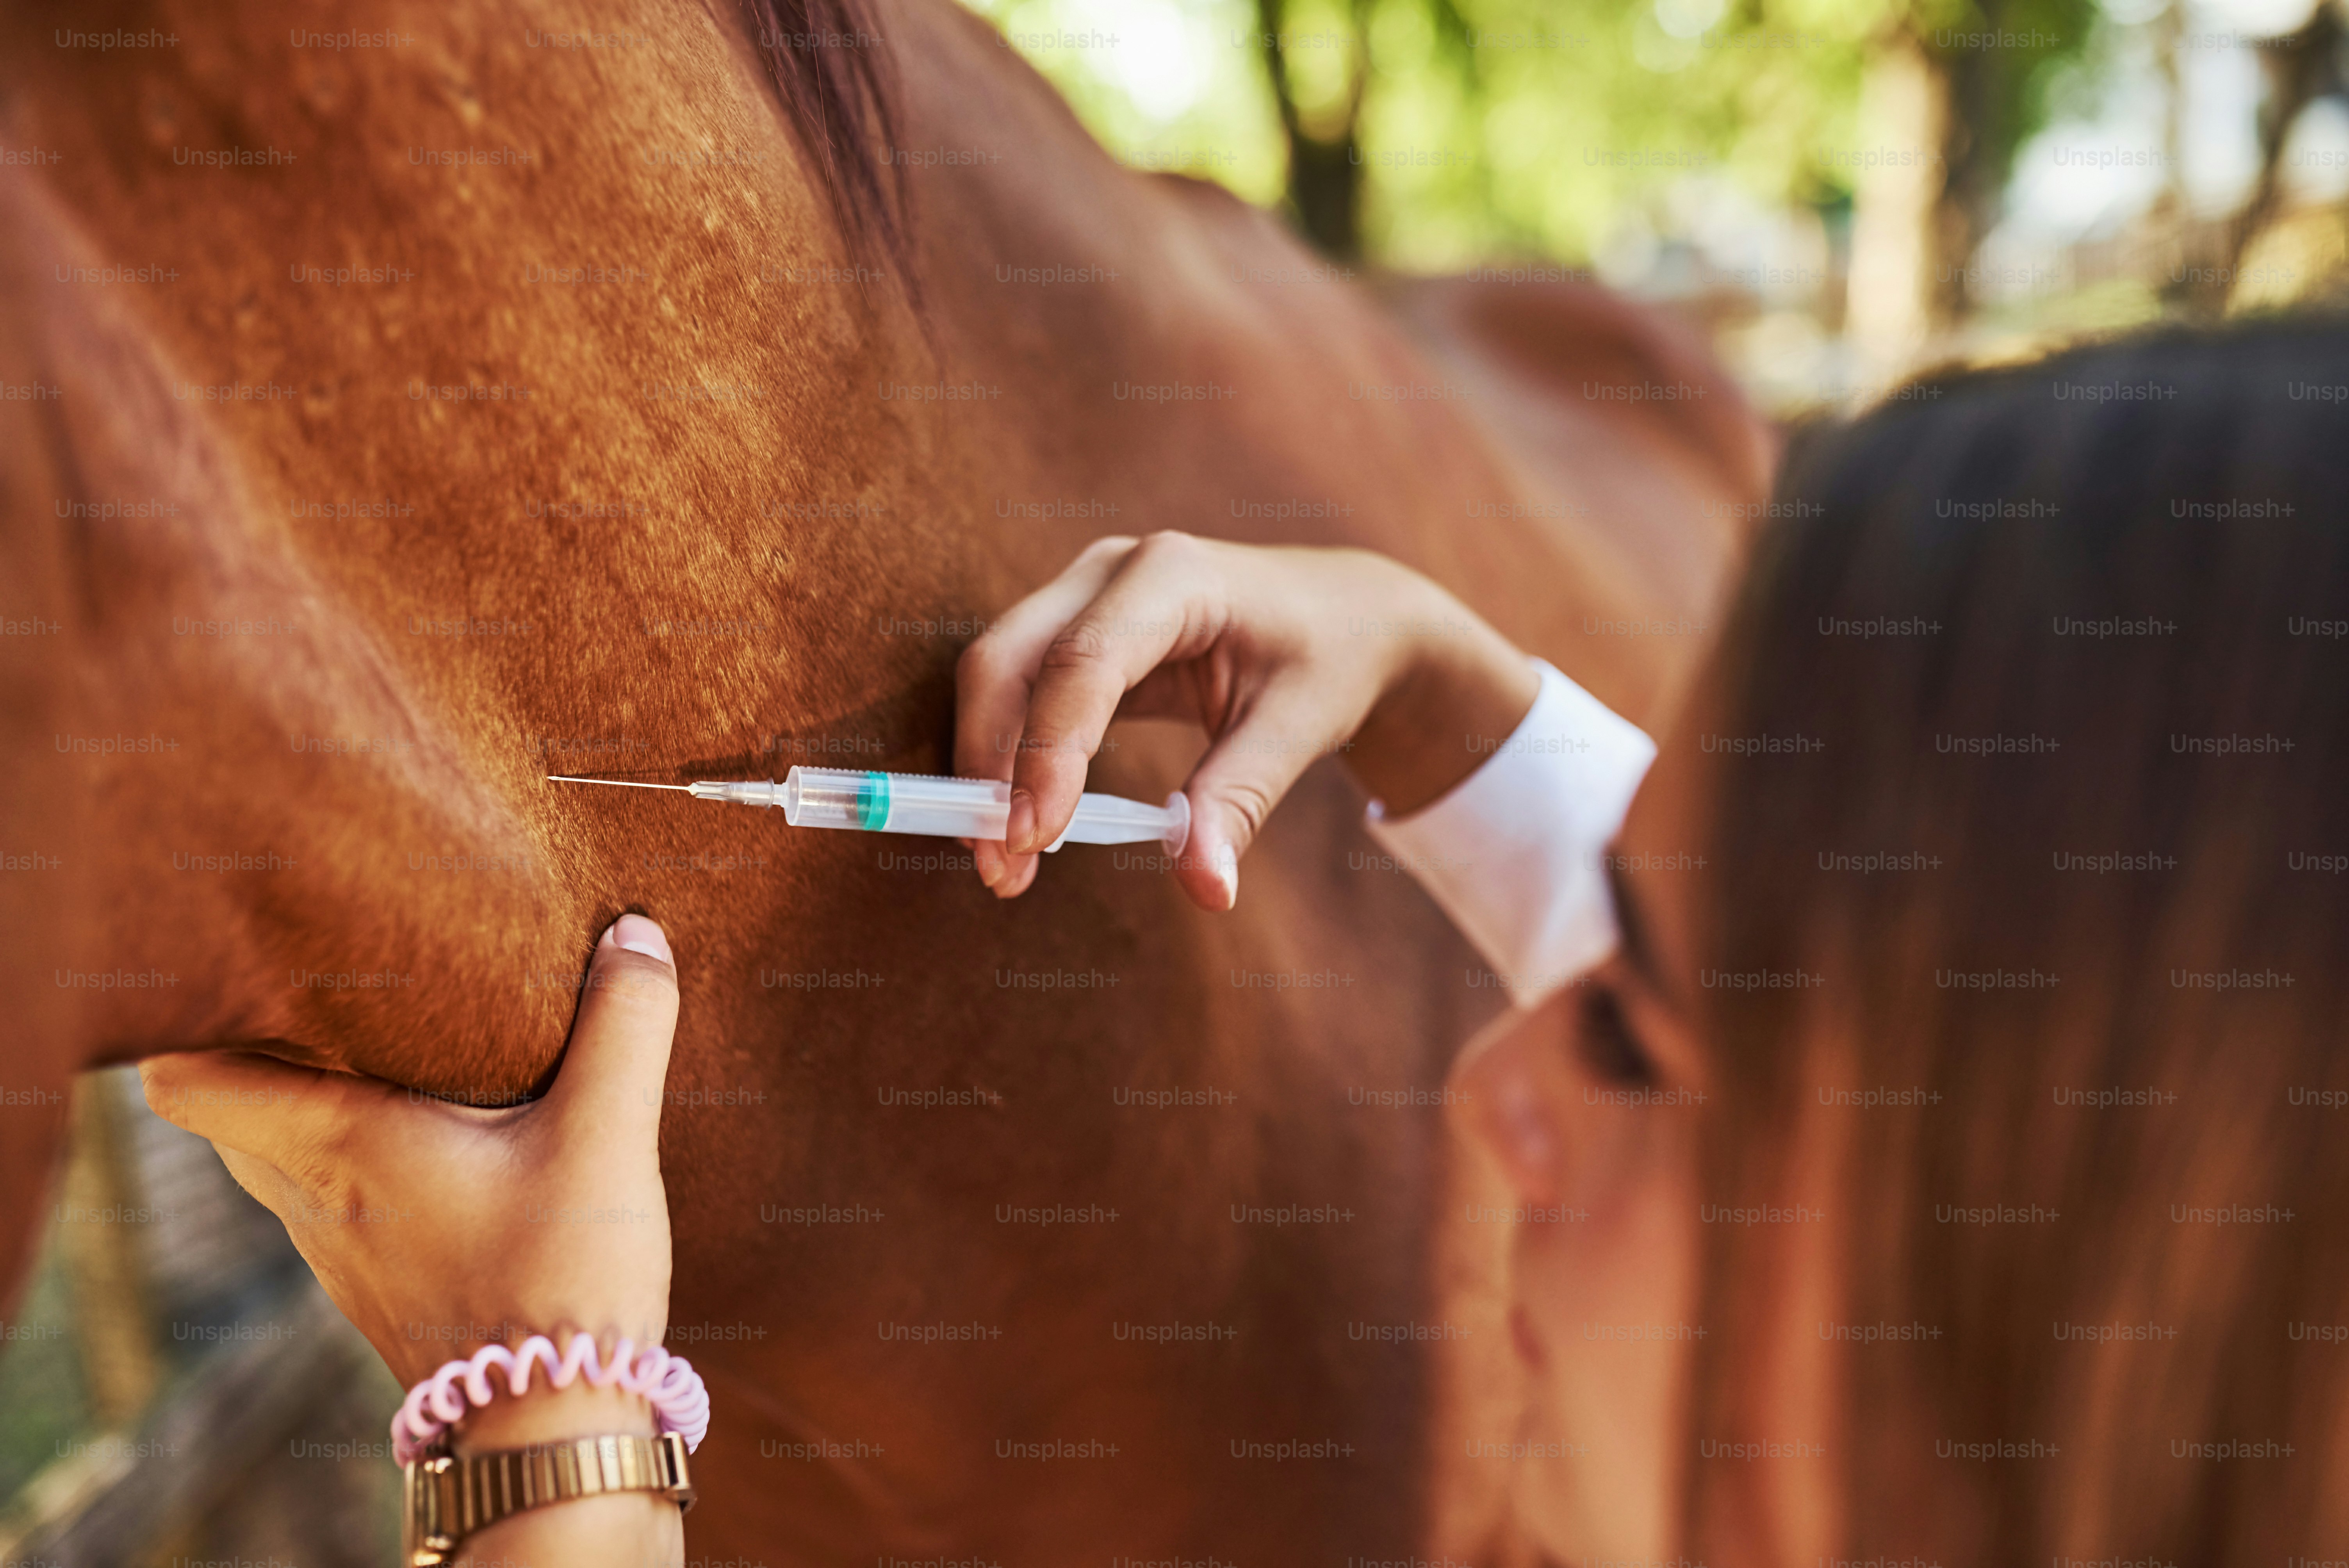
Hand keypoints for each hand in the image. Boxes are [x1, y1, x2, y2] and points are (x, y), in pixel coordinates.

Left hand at [142, 915, 685, 1562]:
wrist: (556, 1428)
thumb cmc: (561, 1282)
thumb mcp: (606, 1137)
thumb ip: (624, 1024)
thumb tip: (635, 933)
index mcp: (339, 1146)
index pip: (186, 1083)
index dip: (186, 1020)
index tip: (242, 967)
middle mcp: (315, 1198)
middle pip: (226, 1112)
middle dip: (259, 1049)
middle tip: (327, 991)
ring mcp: (339, 1252)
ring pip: (278, 1159)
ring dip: (309, 1105)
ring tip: (382, 1052)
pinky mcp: (379, 1285)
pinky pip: (331, 1201)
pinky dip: (354, 1159)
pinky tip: (433, 1139)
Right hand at [955, 532, 1538, 908]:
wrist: (1349, 612)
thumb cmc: (1331, 655)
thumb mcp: (1300, 725)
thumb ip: (1241, 801)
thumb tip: (1207, 890)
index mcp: (1173, 574)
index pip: (1083, 663)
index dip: (1047, 753)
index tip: (1033, 840)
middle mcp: (1111, 571)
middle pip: (1010, 660)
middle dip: (991, 765)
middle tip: (998, 867)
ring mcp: (1085, 595)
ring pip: (1001, 676)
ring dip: (988, 769)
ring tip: (1003, 864)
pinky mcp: (1078, 631)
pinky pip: (1021, 691)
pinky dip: (1010, 757)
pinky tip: (1017, 823)